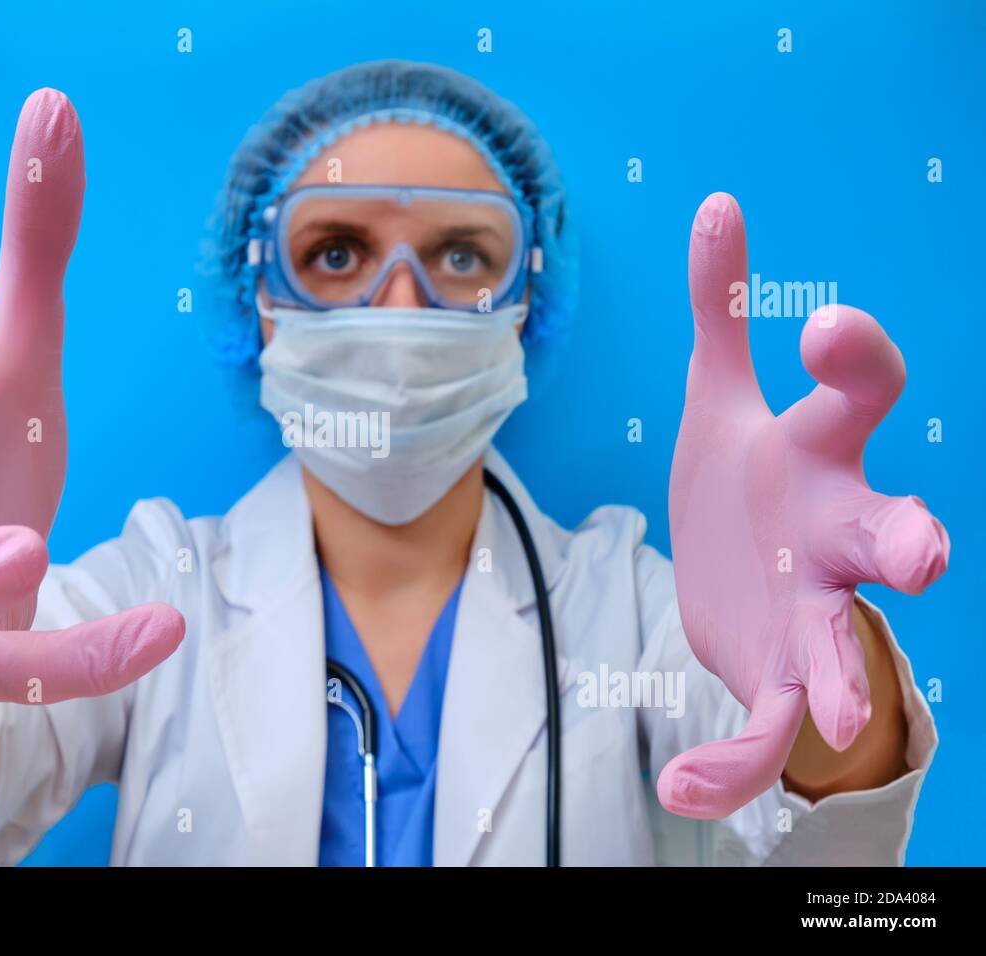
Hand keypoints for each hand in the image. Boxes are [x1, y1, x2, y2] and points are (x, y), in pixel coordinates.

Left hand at [659, 193, 948, 818]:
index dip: (858, 363)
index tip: (836, 323)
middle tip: (926, 553)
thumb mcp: (719, 397)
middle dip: (910, 540)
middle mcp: (836, 536)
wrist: (737, 581)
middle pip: (889, 534)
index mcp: (819, 454)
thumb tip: (718, 203)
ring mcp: (814, 616)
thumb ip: (719, 311)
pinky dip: (733, 768)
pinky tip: (681, 793)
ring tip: (831, 715)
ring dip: (844, 682)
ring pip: (843, 651)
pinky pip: (766, 730)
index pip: (859, 401)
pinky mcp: (777, 678)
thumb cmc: (744, 480)